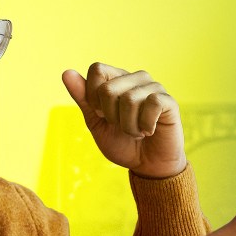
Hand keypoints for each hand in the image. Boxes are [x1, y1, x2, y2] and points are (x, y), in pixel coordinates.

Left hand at [62, 63, 186, 178]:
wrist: (147, 166)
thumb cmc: (122, 143)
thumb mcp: (96, 122)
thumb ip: (83, 99)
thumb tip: (66, 73)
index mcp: (117, 79)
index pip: (97, 69)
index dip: (93, 97)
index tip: (102, 114)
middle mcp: (136, 78)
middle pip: (108, 88)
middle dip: (110, 116)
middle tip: (122, 126)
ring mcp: (154, 87)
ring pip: (129, 99)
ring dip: (128, 126)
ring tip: (136, 131)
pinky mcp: (168, 101)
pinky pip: (151, 105)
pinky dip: (145, 125)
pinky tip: (149, 131)